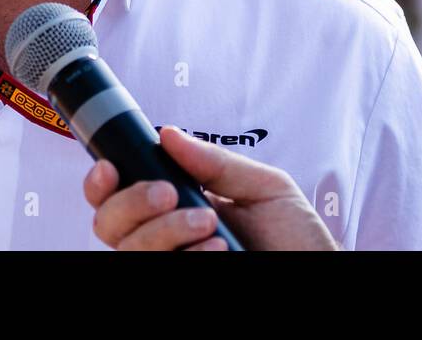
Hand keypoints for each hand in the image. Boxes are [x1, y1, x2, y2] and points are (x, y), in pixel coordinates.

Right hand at [82, 125, 338, 250]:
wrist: (319, 271)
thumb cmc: (299, 240)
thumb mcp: (264, 187)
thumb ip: (216, 162)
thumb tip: (168, 134)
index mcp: (178, 206)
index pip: (119, 196)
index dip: (102, 182)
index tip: (110, 168)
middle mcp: (166, 239)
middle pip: (109, 223)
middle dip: (133, 202)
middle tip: (170, 194)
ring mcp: (172, 264)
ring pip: (129, 250)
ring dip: (165, 231)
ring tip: (210, 227)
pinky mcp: (178, 287)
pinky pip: (155, 273)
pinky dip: (188, 259)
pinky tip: (217, 254)